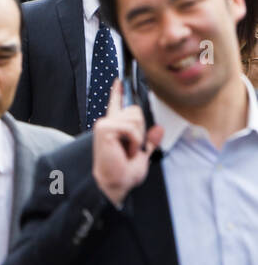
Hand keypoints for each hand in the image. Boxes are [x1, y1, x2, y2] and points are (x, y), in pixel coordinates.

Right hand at [91, 79, 163, 208]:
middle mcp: (108, 123)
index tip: (119, 80)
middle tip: (132, 148)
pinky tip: (126, 151)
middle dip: (141, 130)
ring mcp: (105, 125)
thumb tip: (159, 129)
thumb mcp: (142, 155)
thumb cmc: (123, 173)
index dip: (118, 92)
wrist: (114, 184)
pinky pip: (131, 128)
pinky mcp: (105, 129)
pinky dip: (134, 141)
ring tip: (128, 150)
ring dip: (138, 138)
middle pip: (135, 110)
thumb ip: (150, 141)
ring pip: (135, 118)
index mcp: (115, 128)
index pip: (116, 105)